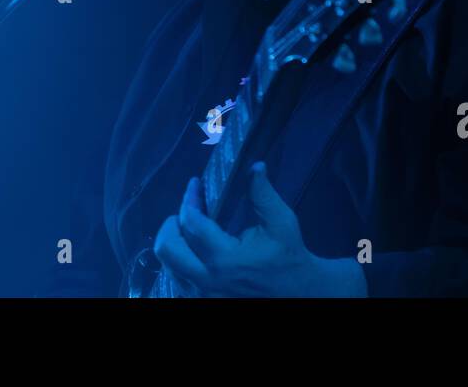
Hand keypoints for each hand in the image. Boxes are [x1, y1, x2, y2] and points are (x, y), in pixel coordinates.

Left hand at [152, 162, 366, 296]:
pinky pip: (177, 280)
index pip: (192, 224)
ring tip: (189, 227)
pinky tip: (193, 249)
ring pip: (168, 266)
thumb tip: (253, 165)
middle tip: (187, 209)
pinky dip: (179, 262)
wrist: (299, 292)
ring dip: (175, 243)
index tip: (195, 184)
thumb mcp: (281, 222)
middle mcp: (208, 280)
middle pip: (167, 250)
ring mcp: (203, 295)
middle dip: (171, 224)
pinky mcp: (203, 301)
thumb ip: (263, 194)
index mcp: (226, 259)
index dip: (190, 199)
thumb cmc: (288, 256)